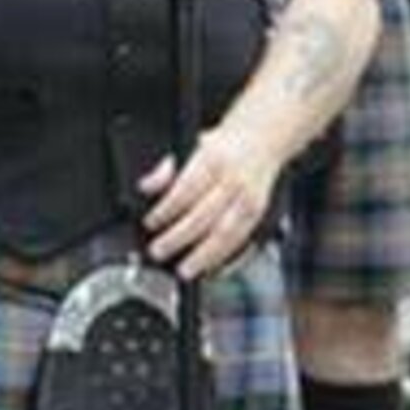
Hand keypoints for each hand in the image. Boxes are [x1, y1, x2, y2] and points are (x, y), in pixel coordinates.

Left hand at [139, 126, 283, 280]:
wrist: (263, 138)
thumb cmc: (223, 147)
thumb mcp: (190, 146)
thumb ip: (166, 169)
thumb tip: (146, 187)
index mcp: (213, 161)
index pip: (187, 190)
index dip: (167, 209)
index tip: (150, 223)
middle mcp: (234, 182)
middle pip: (205, 216)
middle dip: (179, 237)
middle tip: (159, 251)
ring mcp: (249, 201)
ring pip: (227, 234)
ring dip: (204, 256)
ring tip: (185, 270)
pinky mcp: (260, 216)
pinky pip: (244, 243)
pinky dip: (228, 261)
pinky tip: (211, 270)